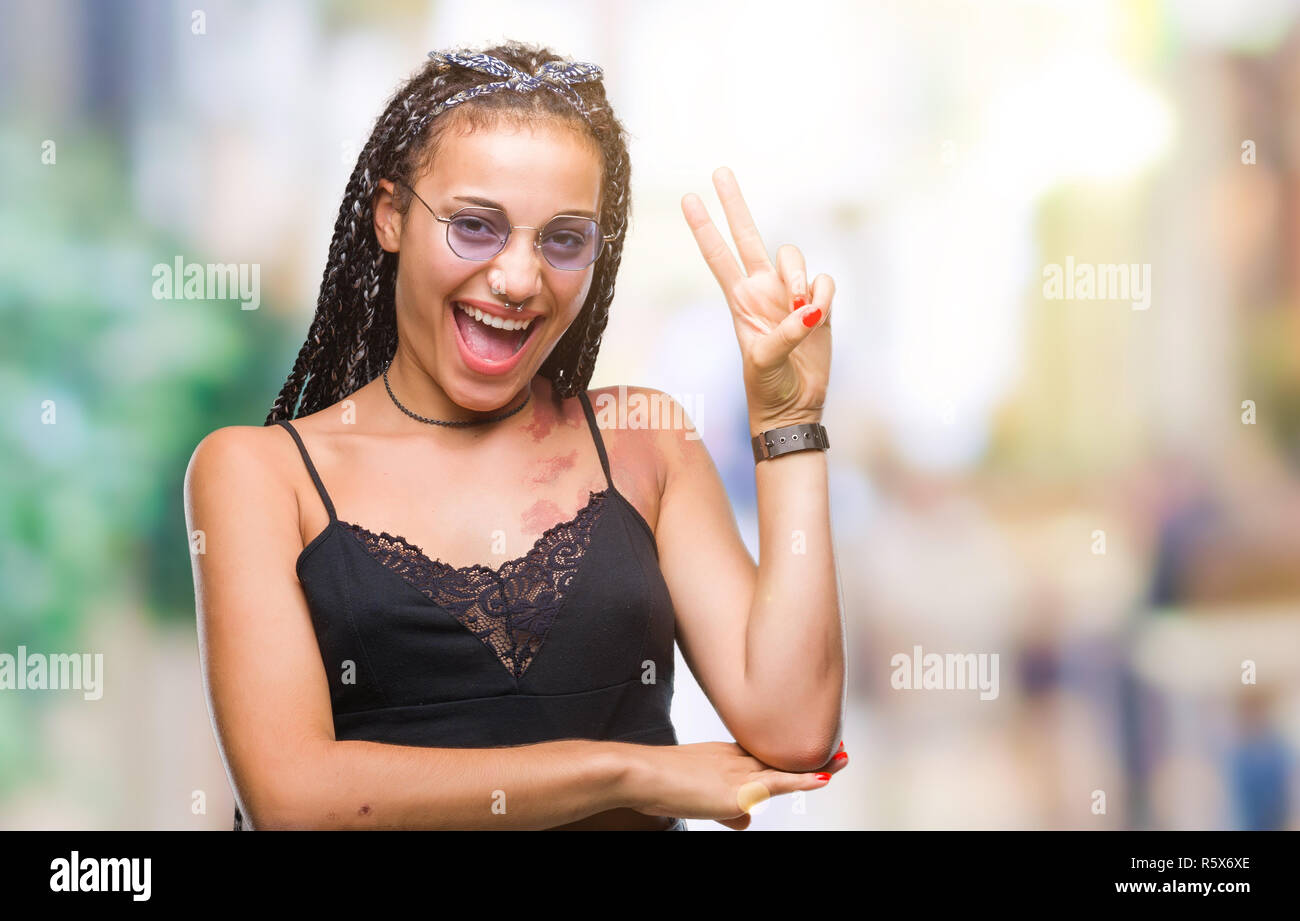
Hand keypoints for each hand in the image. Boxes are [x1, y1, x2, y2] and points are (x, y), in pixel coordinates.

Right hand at [624, 740, 849, 829]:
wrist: (640, 775)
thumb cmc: (655, 784)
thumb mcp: (696, 796)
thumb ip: (725, 807)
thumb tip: (746, 819)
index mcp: (724, 755)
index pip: (764, 755)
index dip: (791, 755)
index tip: (814, 750)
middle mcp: (735, 758)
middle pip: (780, 756)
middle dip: (812, 754)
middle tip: (840, 748)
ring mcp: (737, 772)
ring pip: (783, 767)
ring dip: (816, 764)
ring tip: (843, 758)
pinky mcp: (736, 789)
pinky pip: (776, 783)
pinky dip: (802, 780)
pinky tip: (823, 776)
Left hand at [681, 167, 833, 433]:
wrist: (794, 406)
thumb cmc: (769, 387)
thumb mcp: (764, 362)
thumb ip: (783, 334)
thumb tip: (808, 309)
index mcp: (739, 300)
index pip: (718, 256)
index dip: (704, 227)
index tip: (688, 198)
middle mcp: (762, 289)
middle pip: (747, 235)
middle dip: (734, 203)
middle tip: (719, 170)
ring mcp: (789, 294)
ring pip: (794, 257)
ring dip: (799, 277)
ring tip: (802, 311)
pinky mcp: (817, 303)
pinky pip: (823, 281)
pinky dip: (824, 296)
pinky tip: (818, 317)